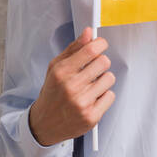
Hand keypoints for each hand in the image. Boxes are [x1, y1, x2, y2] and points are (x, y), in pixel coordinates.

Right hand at [28, 27, 115, 146]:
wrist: (45, 123)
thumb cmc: (52, 92)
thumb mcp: (56, 67)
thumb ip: (74, 49)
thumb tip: (89, 32)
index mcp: (62, 72)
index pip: (91, 50)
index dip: (100, 44)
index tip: (101, 44)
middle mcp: (71, 87)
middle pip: (104, 62)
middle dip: (101, 62)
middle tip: (94, 68)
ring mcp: (82, 103)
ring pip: (109, 78)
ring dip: (103, 80)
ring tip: (91, 85)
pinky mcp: (91, 116)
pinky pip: (110, 96)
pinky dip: (104, 96)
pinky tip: (92, 98)